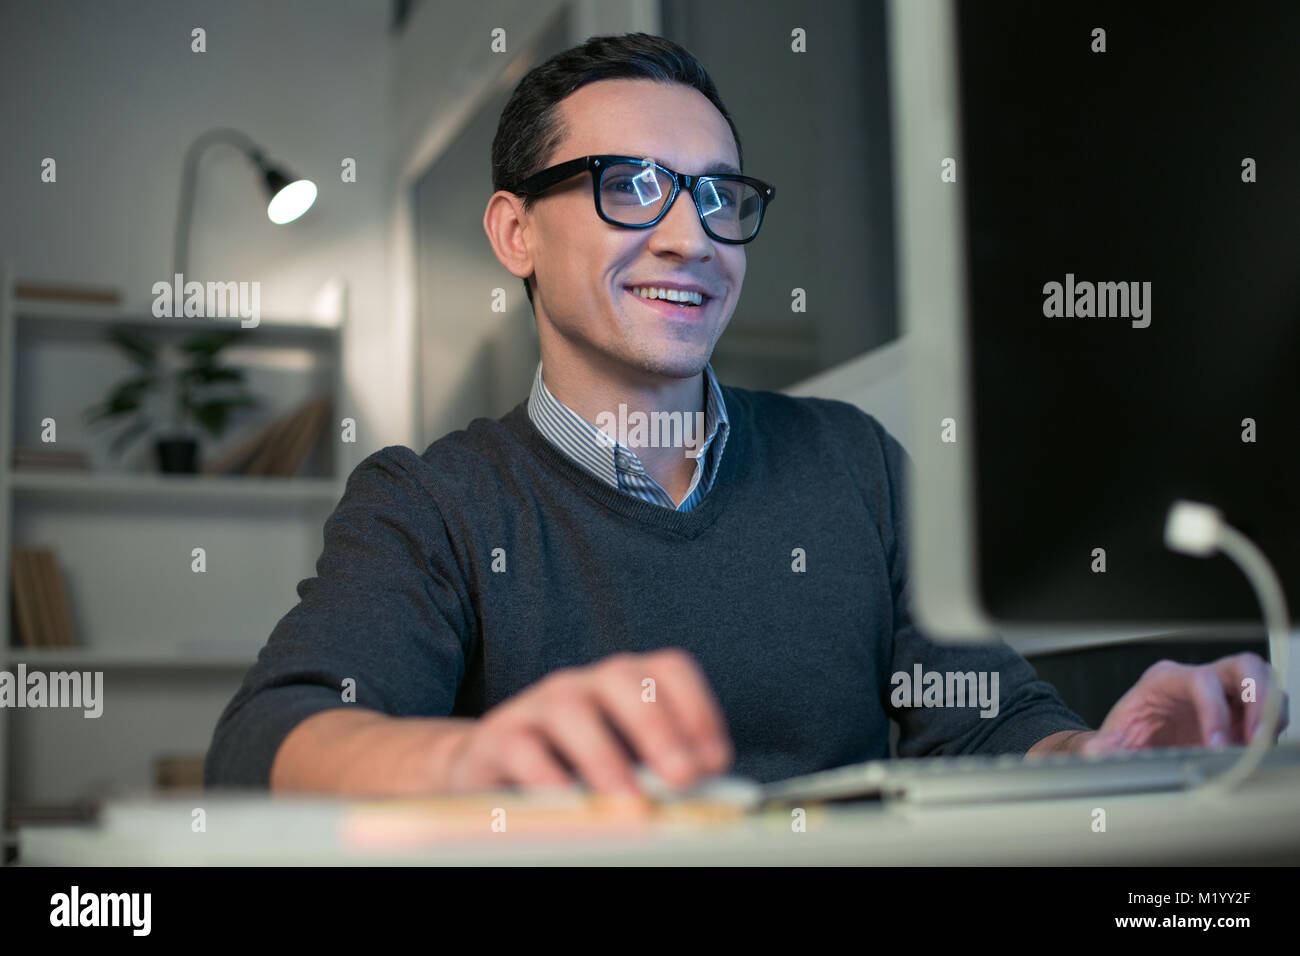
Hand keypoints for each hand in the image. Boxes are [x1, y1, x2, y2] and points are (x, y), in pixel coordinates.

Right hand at [442, 648, 733, 793]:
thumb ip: (661, 774)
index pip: (669, 670)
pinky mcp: (498, 738)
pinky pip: (521, 749)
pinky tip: (570, 807)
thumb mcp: (624, 767)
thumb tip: (706, 799)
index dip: (698, 710)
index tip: (715, 762)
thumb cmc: (574, 771)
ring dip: (605, 758)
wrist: (492, 771)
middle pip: (623, 678)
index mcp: (623, 684)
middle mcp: (583, 684)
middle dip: (658, 727)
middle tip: (682, 778)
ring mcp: (538, 706)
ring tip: (630, 804)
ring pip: (570, 709)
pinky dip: (548, 779)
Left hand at [1082, 652, 1289, 754]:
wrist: (1135, 741)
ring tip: (1263, 746)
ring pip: (1264, 682)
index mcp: (1167, 679)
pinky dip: (1271, 728)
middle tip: (1259, 737)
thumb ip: (1105, 746)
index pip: (1201, 681)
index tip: (1218, 744)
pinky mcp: (1241, 713)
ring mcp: (1225, 694)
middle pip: (1243, 666)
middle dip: (1258, 696)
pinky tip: (1260, 750)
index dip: (1214, 711)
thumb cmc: (1127, 730)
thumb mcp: (1113, 737)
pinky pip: (1269, 709)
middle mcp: (1200, 679)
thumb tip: (1098, 752)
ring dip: (1272, 712)